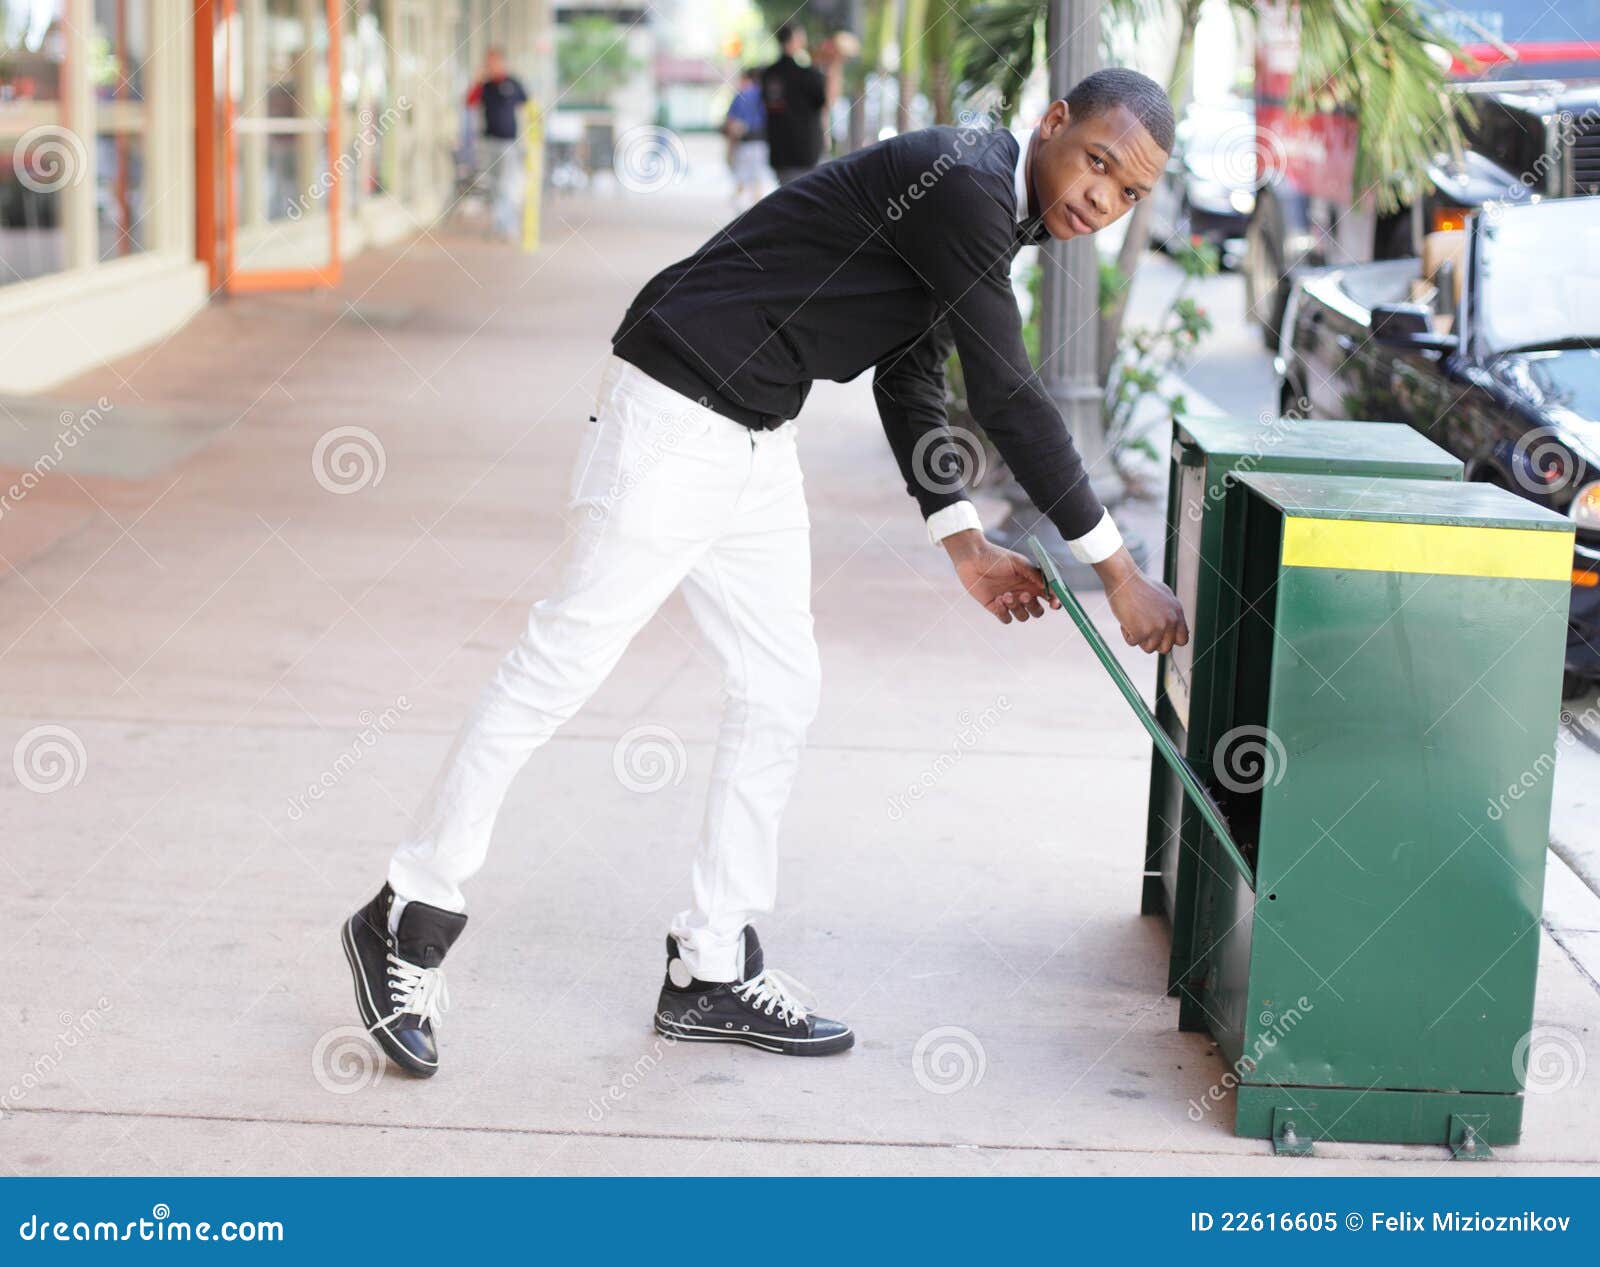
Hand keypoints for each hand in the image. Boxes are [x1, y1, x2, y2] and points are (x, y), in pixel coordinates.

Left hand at [942, 529, 1061, 623]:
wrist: (972, 558)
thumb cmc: (996, 557)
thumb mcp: (1018, 562)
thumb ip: (1034, 574)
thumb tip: (1049, 586)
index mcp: (1032, 583)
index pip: (1049, 597)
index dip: (1055, 602)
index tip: (1055, 603)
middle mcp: (1023, 594)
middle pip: (1037, 611)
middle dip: (1033, 606)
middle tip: (1023, 595)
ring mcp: (1010, 602)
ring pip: (1023, 616)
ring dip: (1016, 607)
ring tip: (1005, 594)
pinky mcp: (996, 607)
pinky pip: (1006, 618)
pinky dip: (1004, 612)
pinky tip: (998, 599)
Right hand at [1095, 547, 1188, 653]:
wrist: (1123, 579)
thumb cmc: (1138, 585)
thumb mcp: (1162, 596)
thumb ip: (1170, 612)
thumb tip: (1171, 628)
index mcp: (1177, 612)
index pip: (1182, 640)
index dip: (1169, 640)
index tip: (1159, 637)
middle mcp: (1170, 621)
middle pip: (1165, 648)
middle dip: (1152, 642)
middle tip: (1142, 630)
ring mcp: (1157, 627)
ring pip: (1148, 648)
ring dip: (1138, 638)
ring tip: (1132, 621)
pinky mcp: (1142, 632)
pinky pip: (1133, 643)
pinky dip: (1126, 634)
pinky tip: (1125, 619)